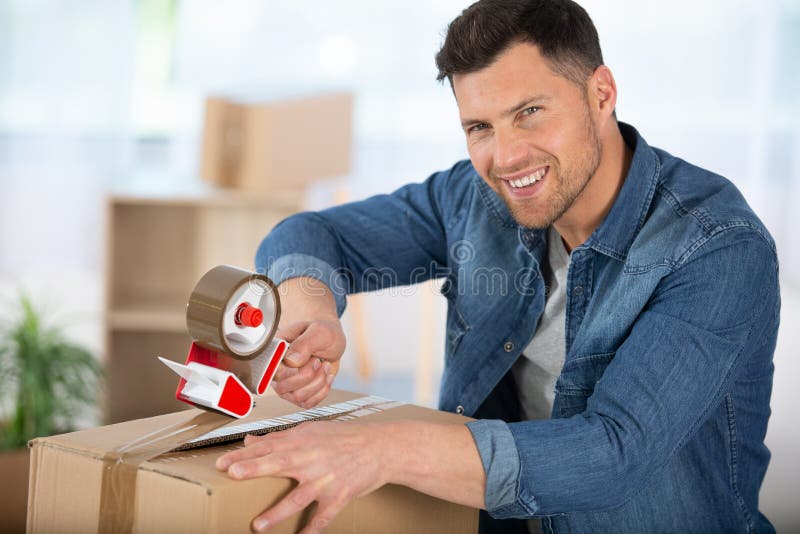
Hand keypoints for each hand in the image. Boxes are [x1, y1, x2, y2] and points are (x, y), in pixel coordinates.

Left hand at [216, 420, 386, 532]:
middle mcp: (312, 459)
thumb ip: (279, 438)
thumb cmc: (344, 438)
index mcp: (302, 441)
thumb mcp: (311, 432)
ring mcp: (326, 479)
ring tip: (257, 525)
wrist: (380, 448)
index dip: (244, 454)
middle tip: (233, 473)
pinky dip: (313, 529)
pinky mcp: (339, 496)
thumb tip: (250, 441)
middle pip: (279, 463)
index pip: (268, 446)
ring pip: (298, 497)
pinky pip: (323, 516)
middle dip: (255, 468)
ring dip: (277, 513)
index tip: (222, 462)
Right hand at [272, 320, 345, 407]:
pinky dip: (322, 390)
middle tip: (317, 360)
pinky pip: (308, 402)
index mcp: (275, 350)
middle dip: (308, 374)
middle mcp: (277, 369)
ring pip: (297, 397)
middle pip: (282, 387)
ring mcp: (286, 383)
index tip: (304, 361)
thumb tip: (291, 361)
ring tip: (323, 366)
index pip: (269, 370)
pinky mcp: (297, 393)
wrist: (332, 342)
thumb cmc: (323, 333)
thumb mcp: (318, 331)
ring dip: (318, 382)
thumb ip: (304, 344)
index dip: (287, 371)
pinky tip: (325, 376)